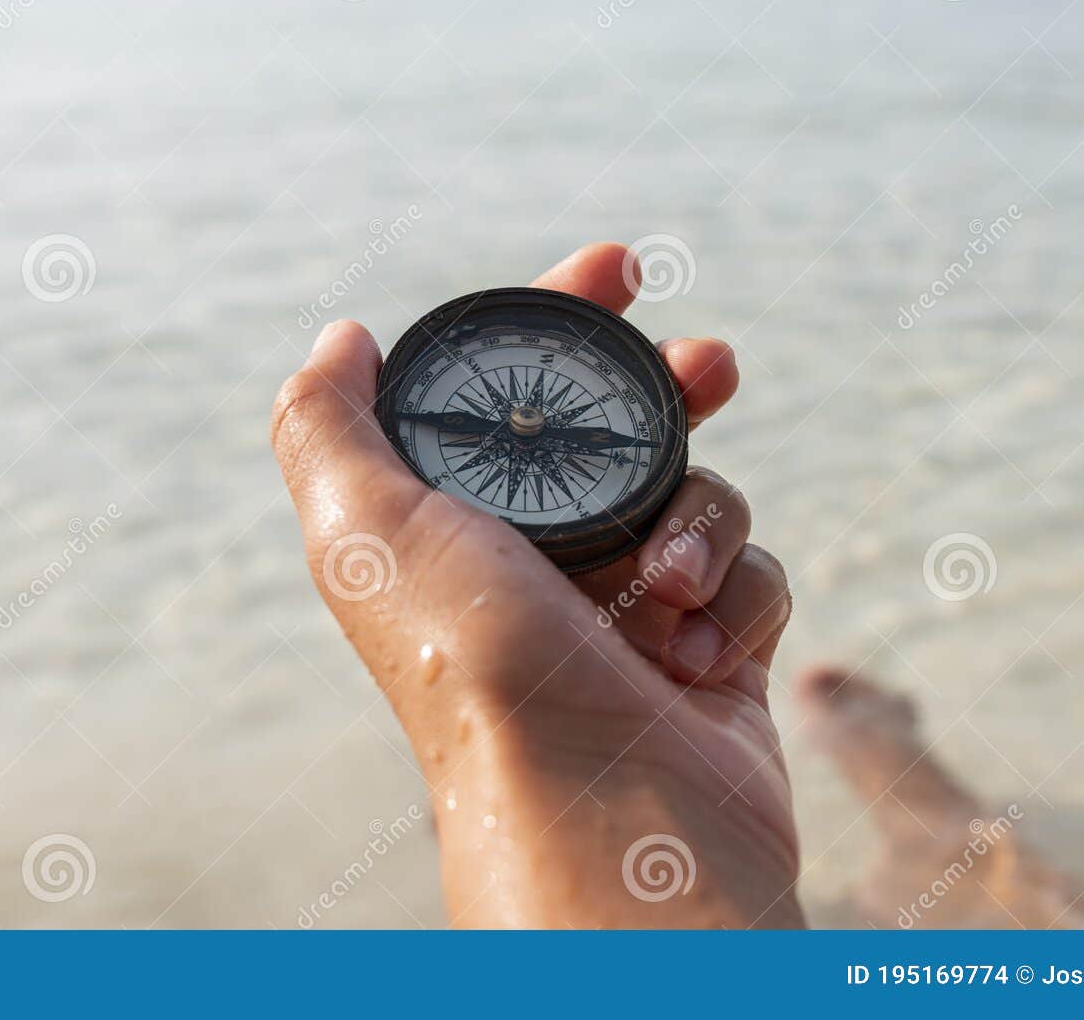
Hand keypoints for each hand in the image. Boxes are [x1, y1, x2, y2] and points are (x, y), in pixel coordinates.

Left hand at [271, 242, 801, 927]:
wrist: (606, 816)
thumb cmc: (481, 672)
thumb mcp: (367, 531)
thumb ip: (330, 427)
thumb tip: (339, 340)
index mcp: (464, 528)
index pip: (516, 397)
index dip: (564, 322)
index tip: (617, 266)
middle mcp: (545, 567)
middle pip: (626, 435)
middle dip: (671, 391)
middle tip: (707, 367)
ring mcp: (632, 613)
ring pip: (703, 500)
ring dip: (700, 526)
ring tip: (666, 591)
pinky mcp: (712, 657)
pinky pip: (753, 580)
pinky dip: (736, 603)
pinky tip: (697, 657)